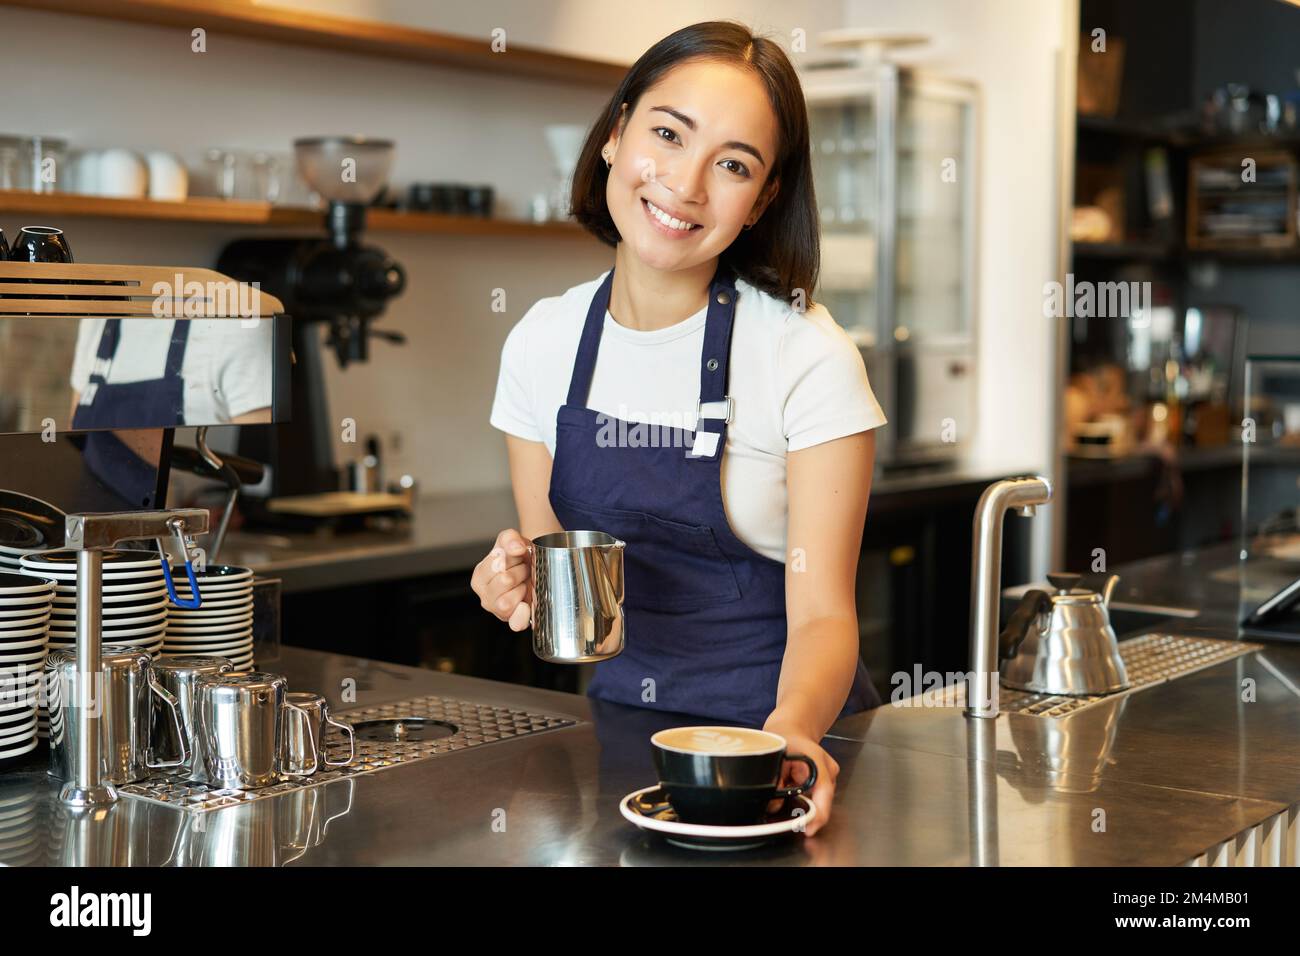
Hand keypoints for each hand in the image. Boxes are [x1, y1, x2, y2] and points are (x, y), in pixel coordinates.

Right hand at [470, 529, 532, 630]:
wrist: (533, 569)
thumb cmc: (518, 558)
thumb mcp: (511, 541)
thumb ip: (510, 539)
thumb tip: (516, 548)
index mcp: (479, 577)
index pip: (497, 566)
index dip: (513, 559)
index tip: (517, 557)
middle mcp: (484, 596)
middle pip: (505, 581)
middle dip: (520, 572)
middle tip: (523, 570)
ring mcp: (497, 610)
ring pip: (506, 602)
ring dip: (522, 588)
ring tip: (524, 583)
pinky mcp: (512, 620)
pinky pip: (515, 623)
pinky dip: (521, 616)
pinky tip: (525, 606)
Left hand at [763, 721, 838, 837]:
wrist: (792, 728)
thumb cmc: (785, 738)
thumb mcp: (776, 756)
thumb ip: (777, 780)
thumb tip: (775, 805)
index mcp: (819, 763)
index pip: (824, 796)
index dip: (817, 817)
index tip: (807, 829)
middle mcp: (829, 771)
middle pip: (821, 801)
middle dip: (804, 809)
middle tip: (786, 804)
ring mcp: (830, 775)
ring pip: (817, 799)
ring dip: (802, 800)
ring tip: (787, 783)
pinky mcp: (826, 780)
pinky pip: (814, 794)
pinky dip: (802, 795)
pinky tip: (792, 783)